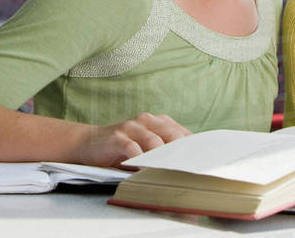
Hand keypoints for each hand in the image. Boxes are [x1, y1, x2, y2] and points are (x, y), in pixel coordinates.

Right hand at [73, 112, 191, 167]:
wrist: (89, 143)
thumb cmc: (124, 149)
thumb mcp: (147, 148)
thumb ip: (165, 154)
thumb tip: (189, 171)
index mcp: (159, 122)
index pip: (183, 134)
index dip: (194, 149)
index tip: (204, 164)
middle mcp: (147, 121)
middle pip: (173, 135)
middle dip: (183, 153)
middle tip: (191, 170)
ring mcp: (131, 127)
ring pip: (154, 141)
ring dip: (163, 158)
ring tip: (170, 173)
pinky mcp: (117, 137)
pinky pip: (132, 147)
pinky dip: (140, 160)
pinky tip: (144, 171)